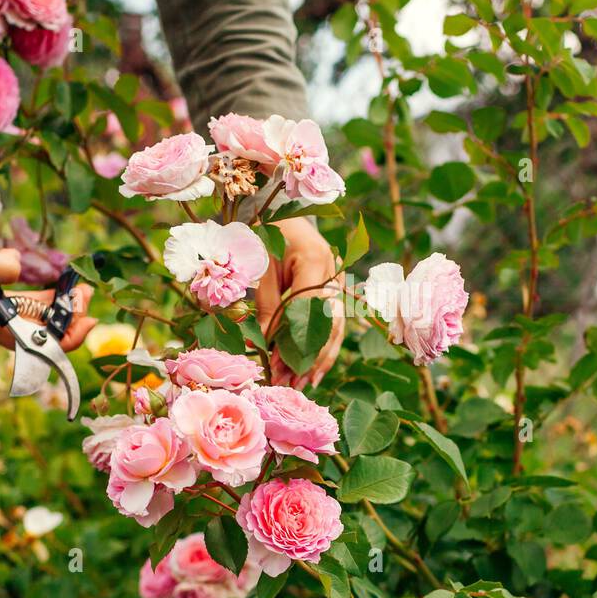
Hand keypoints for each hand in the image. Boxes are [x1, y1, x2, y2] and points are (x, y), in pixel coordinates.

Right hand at [0, 217, 96, 350]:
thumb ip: (2, 269)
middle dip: (63, 315)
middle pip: (32, 331)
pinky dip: (29, 295)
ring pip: (22, 316)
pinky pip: (8, 303)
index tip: (88, 319)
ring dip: (49, 304)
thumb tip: (20, 268)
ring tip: (74, 286)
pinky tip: (45, 281)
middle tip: (86, 292)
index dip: (66, 336)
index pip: (34, 343)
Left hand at [255, 216, 344, 387]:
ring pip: (336, 327)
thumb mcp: (261, 266)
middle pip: (327, 323)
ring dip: (321, 358)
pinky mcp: (335, 291)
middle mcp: (333, 272)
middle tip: (291, 382)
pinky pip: (334, 323)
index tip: (274, 364)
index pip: (305, 309)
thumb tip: (258, 344)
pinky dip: (325, 348)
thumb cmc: (266, 234)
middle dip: (310, 356)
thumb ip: (264, 304)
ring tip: (306, 383)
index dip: (291, 340)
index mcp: (313, 258)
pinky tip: (315, 369)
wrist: (282, 214)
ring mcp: (338, 282)